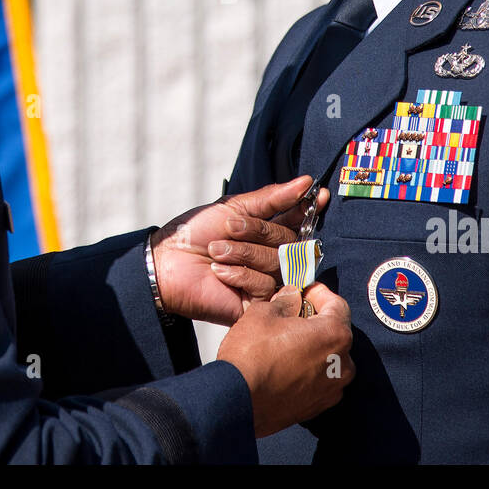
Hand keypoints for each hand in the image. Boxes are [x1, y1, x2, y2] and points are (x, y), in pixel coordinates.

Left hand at [150, 177, 329, 325]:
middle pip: (288, 242)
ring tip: (216, 252)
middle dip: (257, 231)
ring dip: (243, 253)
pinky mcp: (257, 305)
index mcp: (267, 234)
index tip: (320, 194)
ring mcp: (267, 283)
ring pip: (277, 263)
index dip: (309, 209)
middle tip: (229, 228)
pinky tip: (219, 273)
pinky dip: (240, 275)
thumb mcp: (233, 208)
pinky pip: (266, 286)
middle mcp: (272, 259)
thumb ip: (272, 198)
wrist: (168, 263)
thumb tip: (306, 182)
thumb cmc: (196, 233)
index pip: (297, 221)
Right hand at [217, 284, 354, 436]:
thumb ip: (285, 301)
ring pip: (328, 358)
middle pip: (335, 332)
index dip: (318, 294)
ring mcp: (332, 389)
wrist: (236, 401)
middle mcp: (342, 364)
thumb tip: (292, 298)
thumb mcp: (264, 312)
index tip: (304, 292)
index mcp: (334, 335)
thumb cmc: (251, 356)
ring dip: (313, 347)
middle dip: (316, 321)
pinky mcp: (319, 407)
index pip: (337, 305)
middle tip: (292, 315)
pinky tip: (285, 365)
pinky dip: (308, 370)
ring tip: (286, 342)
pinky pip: (320, 379)